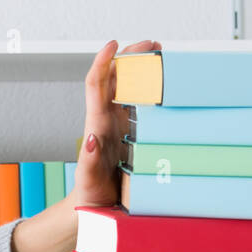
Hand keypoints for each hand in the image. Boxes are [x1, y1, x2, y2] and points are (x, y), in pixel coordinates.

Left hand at [70, 38, 161, 208]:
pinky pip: (140, 103)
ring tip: (160, 54)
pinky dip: (151, 87)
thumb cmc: (91, 194)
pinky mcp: (131, 131)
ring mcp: (120, 123)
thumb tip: (89, 139)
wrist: (97, 206)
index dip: (103, 63)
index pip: (96, 85)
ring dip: (142, 67)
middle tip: (152, 45)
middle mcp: (107, 118)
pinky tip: (164, 80)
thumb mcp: (88, 180)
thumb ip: (87, 162)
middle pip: (115, 77)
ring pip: (128, 86)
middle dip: (130, 56)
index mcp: (97, 125)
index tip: (113, 45)